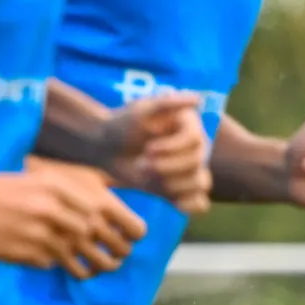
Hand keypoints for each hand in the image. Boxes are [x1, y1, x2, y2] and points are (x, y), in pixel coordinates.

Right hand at [0, 161, 144, 276]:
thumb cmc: (6, 189)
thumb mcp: (43, 177)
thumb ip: (76, 187)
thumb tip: (111, 199)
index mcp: (64, 187)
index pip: (114, 214)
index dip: (131, 230)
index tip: (135, 238)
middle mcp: (57, 210)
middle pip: (103, 240)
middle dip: (116, 252)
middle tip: (119, 257)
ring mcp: (42, 234)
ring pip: (84, 260)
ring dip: (96, 267)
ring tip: (97, 268)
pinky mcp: (28, 254)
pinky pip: (56, 266)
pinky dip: (61, 266)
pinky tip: (60, 264)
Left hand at [108, 91, 211, 213]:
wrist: (105, 146)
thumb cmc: (121, 124)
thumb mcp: (140, 110)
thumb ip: (167, 103)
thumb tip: (198, 99)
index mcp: (189, 125)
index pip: (195, 140)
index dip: (173, 148)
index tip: (148, 149)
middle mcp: (194, 146)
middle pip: (197, 163)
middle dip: (168, 167)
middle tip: (141, 164)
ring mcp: (187, 168)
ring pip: (199, 183)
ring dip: (173, 185)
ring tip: (148, 178)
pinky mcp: (178, 188)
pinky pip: (198, 202)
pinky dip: (191, 205)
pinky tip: (177, 204)